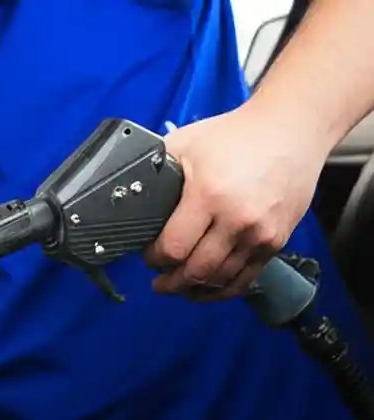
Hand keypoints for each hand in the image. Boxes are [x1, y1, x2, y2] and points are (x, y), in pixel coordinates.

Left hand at [144, 106, 330, 300]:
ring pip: (220, 280)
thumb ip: (154, 170)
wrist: (290, 130)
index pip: (173, 249)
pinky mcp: (277, 241)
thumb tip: (128, 194)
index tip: (148, 255)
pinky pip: (246, 279)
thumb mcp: (185, 144)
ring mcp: (261, 234)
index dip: (154, 258)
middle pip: (196, 271)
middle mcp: (238, 219)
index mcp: (208, 196)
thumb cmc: (234, 136)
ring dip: (195, 290)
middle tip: (158, 281)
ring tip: (178, 287)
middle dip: (170, 282)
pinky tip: (207, 288)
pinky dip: (223, 290)